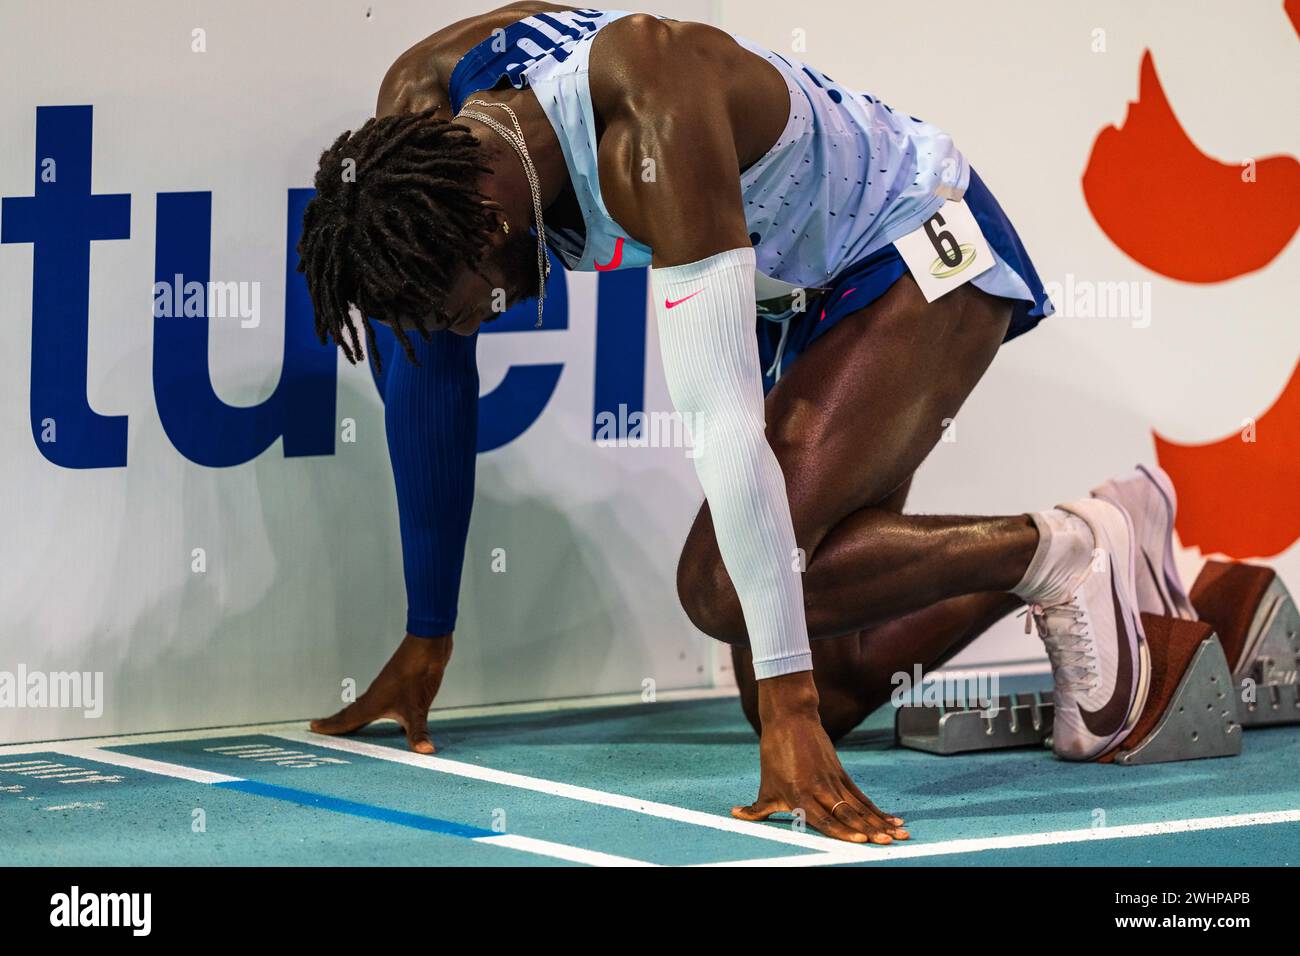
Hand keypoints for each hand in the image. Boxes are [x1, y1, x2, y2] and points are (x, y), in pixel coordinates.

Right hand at [310, 632, 452, 753]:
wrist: (428, 645)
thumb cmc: (417, 674)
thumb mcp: (418, 707)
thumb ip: (418, 731)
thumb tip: (425, 752)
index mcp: (372, 703)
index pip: (347, 719)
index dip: (331, 726)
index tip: (312, 727)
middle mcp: (375, 695)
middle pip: (351, 712)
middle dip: (336, 722)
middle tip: (320, 727)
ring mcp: (386, 688)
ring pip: (365, 706)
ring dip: (355, 716)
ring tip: (348, 725)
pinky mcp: (399, 684)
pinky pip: (381, 702)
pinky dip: (376, 711)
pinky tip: (389, 716)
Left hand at [731, 671, 907, 843]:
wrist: (790, 717)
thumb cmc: (774, 753)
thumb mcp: (765, 784)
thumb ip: (757, 808)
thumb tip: (736, 816)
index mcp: (799, 795)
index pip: (824, 820)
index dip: (843, 832)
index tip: (861, 841)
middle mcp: (818, 789)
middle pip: (847, 814)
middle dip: (868, 830)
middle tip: (886, 842)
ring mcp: (833, 780)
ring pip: (859, 806)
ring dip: (879, 822)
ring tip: (898, 833)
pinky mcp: (841, 772)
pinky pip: (861, 795)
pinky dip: (877, 809)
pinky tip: (893, 819)